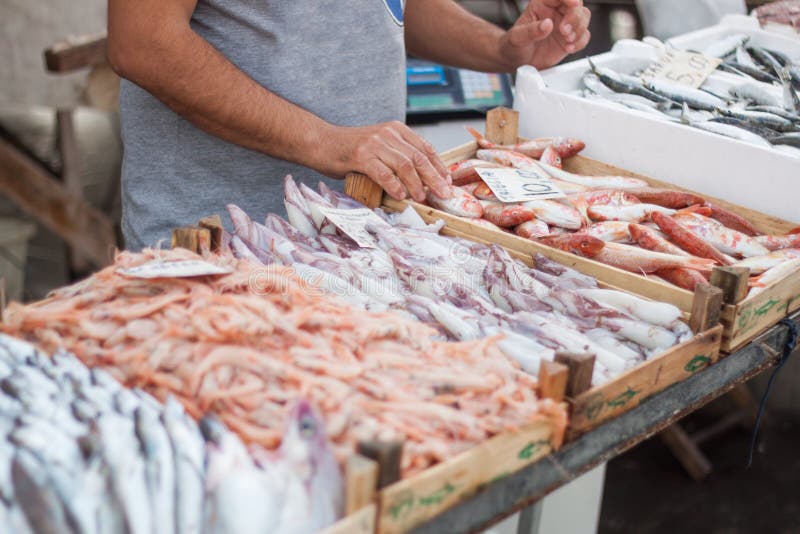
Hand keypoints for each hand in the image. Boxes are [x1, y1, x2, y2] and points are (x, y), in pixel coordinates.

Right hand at [325, 121, 451, 201]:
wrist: (321, 142)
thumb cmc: (351, 149)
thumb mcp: (380, 146)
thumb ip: (398, 155)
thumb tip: (422, 179)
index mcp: (396, 130)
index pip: (424, 148)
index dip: (438, 166)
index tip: (447, 182)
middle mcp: (387, 134)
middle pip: (418, 158)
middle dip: (434, 177)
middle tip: (444, 193)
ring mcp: (374, 144)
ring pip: (404, 166)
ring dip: (416, 184)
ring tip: (421, 198)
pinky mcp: (361, 156)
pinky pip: (383, 173)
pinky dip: (394, 186)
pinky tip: (400, 195)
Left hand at [498, 0, 590, 70]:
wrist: (516, 61)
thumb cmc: (513, 45)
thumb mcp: (517, 38)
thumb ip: (530, 31)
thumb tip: (547, 24)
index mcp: (542, 4)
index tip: (573, 4)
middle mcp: (556, 12)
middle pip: (576, 7)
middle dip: (575, 18)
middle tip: (564, 32)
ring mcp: (564, 24)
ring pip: (583, 18)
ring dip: (579, 30)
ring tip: (566, 41)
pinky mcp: (569, 38)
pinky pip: (583, 36)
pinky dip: (580, 42)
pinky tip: (568, 48)